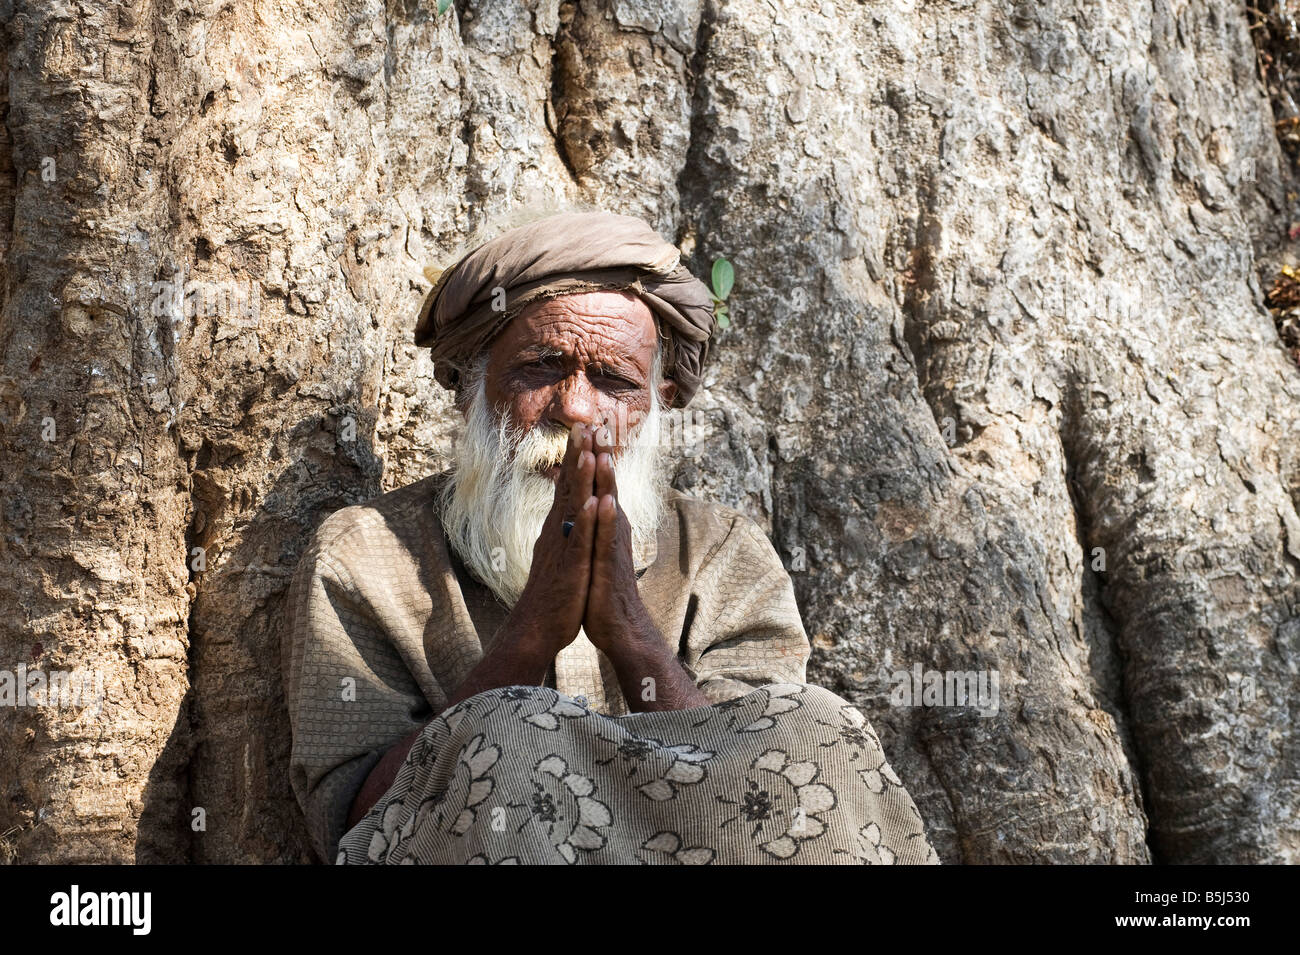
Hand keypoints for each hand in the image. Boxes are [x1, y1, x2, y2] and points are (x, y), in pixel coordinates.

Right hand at [506, 422, 598, 653]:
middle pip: (569, 486)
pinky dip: (587, 521)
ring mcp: (563, 547)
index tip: (585, 428)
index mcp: (559, 527)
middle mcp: (558, 531)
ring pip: (573, 507)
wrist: (537, 628)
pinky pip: (580, 541)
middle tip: (584, 423)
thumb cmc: (552, 592)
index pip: (568, 484)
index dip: (577, 456)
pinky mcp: (571, 567)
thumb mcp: (560, 553)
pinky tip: (594, 503)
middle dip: (578, 454)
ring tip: (589, 451)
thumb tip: (567, 511)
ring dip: (581, 479)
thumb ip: (563, 530)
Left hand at [581, 440, 710, 711]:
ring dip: (607, 480)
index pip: (600, 485)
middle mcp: (613, 532)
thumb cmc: (607, 594)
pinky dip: (605, 519)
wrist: (622, 631)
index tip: (589, 427)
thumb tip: (593, 509)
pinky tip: (604, 501)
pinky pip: (606, 539)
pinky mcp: (609, 567)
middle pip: (608, 487)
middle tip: (599, 422)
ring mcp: (613, 549)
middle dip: (603, 455)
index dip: (595, 456)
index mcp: (607, 528)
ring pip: (610, 507)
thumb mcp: (597, 555)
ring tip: (604, 451)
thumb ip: (596, 531)